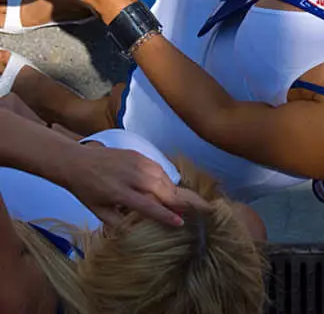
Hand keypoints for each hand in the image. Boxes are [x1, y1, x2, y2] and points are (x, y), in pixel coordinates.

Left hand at [64, 142, 208, 226]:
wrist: (76, 161)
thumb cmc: (86, 190)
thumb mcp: (98, 211)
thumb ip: (117, 222)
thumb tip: (136, 233)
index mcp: (118, 193)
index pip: (148, 206)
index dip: (165, 215)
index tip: (179, 222)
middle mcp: (129, 176)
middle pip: (160, 188)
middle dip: (175, 201)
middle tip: (184, 211)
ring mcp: (134, 162)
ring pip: (161, 176)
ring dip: (172, 189)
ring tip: (176, 200)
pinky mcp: (136, 154)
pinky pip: (156, 166)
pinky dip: (164, 177)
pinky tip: (166, 185)